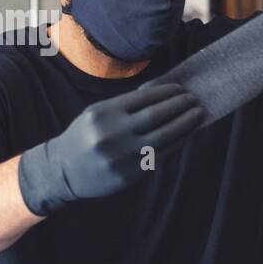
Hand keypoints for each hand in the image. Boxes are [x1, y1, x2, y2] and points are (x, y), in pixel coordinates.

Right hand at [17, 82, 205, 215]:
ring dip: (185, 124)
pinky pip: (161, 155)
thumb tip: (163, 92)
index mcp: (104, 113)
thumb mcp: (98, 113)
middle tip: (194, 100)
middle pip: (157, 116)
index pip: (144, 98)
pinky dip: (178, 142)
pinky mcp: (130, 174)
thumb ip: (126, 105)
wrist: (63, 170)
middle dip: (179, 106)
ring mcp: (122, 156)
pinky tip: (187, 134)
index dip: (167, 92)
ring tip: (198, 114)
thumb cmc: (86, 136)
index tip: (182, 89)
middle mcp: (113, 134)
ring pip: (163, 137)